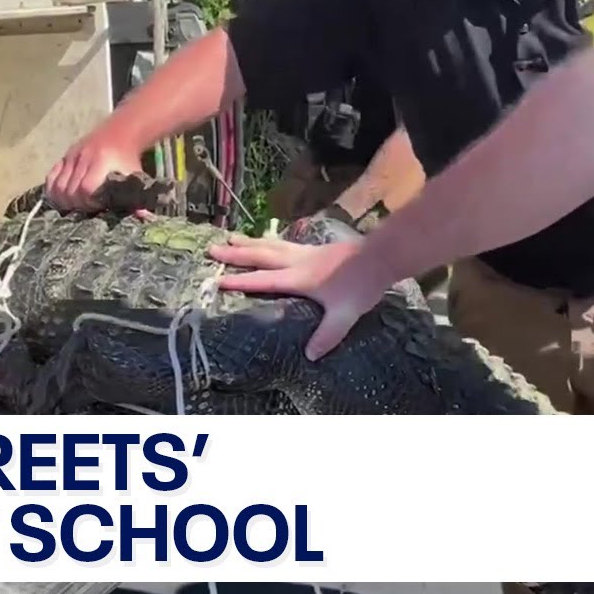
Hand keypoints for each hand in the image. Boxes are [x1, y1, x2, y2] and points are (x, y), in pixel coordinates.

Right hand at [46, 128, 143, 212]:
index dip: (88, 203)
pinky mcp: (65, 156)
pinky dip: (52, 190)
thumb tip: (144, 218)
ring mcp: (72, 156)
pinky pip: (51, 176)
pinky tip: (61, 199)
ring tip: (73, 208)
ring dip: (63, 201)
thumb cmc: (127, 161)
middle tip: (85, 210)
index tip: (97, 208)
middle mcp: (84, 158)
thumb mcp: (135, 178)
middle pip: (70, 190)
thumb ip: (137, 199)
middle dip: (76, 205)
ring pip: (58, 186)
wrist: (120, 134)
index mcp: (102, 163)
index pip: (86, 189)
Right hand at [206, 233, 391, 359]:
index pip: (263, 280)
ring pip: (270, 245)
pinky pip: (283, 243)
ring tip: (230, 238)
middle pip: (261, 256)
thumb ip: (327, 335)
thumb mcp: (345, 315)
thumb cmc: (361, 286)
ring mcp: (305, 252)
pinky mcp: (314, 248)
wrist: (381, 257)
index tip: (217, 280)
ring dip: (248, 242)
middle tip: (212, 249)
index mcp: (299, 278)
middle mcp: (297, 262)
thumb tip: (309, 356)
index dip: (241, 281)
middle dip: (235, 255)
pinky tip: (266, 241)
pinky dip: (268, 241)